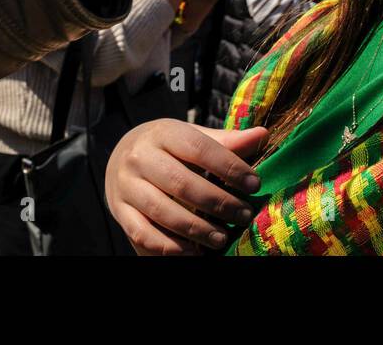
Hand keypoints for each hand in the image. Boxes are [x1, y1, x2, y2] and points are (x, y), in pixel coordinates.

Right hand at [105, 119, 268, 254]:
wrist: (122, 156)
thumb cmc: (168, 148)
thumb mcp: (193, 138)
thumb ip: (226, 142)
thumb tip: (262, 136)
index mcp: (163, 133)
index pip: (199, 149)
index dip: (229, 167)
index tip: (254, 185)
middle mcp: (140, 157)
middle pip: (181, 183)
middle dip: (218, 203)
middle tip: (243, 216)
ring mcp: (126, 185)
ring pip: (163, 212)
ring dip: (197, 229)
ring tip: (222, 238)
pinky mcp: (119, 211)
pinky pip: (143, 234)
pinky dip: (169, 247)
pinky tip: (192, 250)